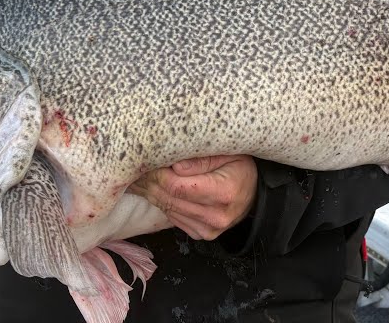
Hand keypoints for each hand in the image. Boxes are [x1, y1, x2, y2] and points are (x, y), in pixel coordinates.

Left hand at [128, 154, 256, 240]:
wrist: (253, 194)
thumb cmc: (240, 168)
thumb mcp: (228, 153)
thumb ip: (202, 159)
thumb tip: (174, 166)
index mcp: (224, 192)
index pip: (178, 186)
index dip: (158, 173)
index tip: (147, 160)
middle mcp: (216, 216)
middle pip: (170, 198)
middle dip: (150, 182)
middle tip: (135, 166)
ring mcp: (208, 229)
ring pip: (168, 209)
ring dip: (150, 192)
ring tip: (138, 176)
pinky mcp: (201, 234)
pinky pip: (172, 217)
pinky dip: (160, 202)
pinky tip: (151, 189)